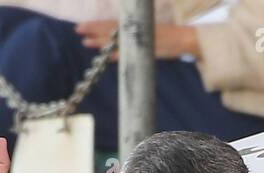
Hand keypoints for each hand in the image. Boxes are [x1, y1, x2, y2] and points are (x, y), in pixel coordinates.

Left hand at [74, 20, 200, 59]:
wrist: (185, 39)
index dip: (95, 26)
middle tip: (77, 30)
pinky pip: (130, 54)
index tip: (81, 26)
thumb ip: (130, 39)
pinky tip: (107, 57)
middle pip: (110, 30)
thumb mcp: (146, 34)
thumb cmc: (166, 37)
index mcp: (133, 26)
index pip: (110, 24)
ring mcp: (139, 41)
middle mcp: (134, 31)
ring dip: (101, 42)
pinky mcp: (147, 51)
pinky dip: (119, 55)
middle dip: (93, 30)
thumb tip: (114, 50)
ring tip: (86, 42)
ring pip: (117, 41)